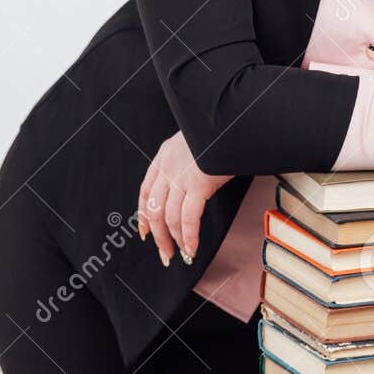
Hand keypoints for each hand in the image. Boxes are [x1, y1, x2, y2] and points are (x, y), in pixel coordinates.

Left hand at [137, 129, 231, 267]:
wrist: (231, 119)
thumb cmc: (219, 131)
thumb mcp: (195, 141)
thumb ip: (188, 160)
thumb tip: (195, 180)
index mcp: (164, 154)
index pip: (146, 191)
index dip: (143, 215)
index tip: (144, 232)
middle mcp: (168, 167)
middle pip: (155, 210)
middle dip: (159, 236)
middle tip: (165, 253)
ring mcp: (181, 176)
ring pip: (169, 218)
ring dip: (175, 240)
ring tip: (183, 254)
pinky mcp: (198, 184)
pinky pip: (188, 218)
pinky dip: (189, 237)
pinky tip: (193, 248)